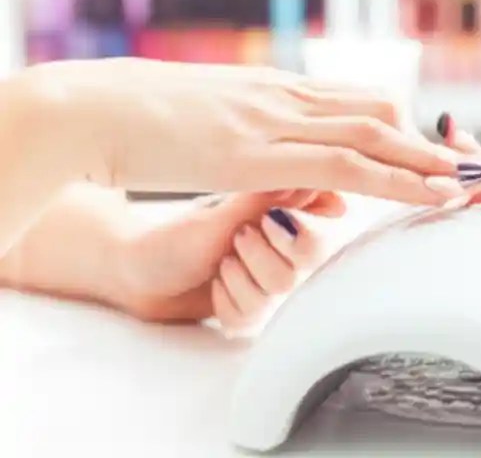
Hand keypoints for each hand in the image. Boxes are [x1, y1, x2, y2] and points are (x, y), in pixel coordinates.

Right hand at [22, 59, 480, 203]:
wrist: (87, 110)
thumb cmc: (133, 121)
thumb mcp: (204, 126)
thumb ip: (251, 140)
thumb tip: (286, 172)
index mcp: (272, 89)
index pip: (354, 97)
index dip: (399, 121)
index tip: (432, 144)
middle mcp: (284, 97)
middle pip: (378, 109)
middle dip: (425, 141)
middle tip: (466, 166)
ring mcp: (275, 122)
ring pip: (375, 133)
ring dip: (428, 160)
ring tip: (471, 182)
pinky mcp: (260, 154)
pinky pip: (348, 164)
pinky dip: (401, 179)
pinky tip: (433, 193)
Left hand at [120, 190, 339, 329]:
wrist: (139, 272)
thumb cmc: (179, 237)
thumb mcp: (226, 215)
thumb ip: (273, 197)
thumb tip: (313, 176)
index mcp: (289, 223)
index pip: (326, 236)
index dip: (301, 235)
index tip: (267, 222)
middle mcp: (287, 255)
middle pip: (302, 270)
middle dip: (260, 256)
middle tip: (236, 239)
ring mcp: (270, 285)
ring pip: (277, 296)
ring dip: (238, 277)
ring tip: (220, 262)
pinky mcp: (254, 312)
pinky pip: (254, 319)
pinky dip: (226, 303)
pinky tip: (216, 287)